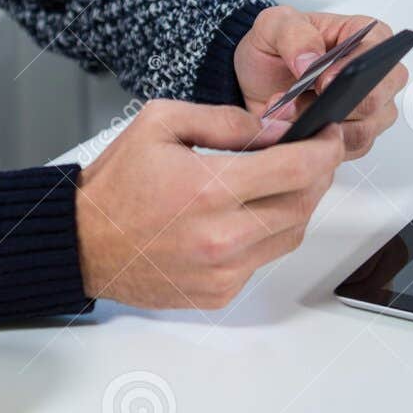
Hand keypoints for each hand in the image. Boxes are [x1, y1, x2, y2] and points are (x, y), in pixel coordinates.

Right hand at [75, 100, 344, 310]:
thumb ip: (225, 120)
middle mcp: (222, 236)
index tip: (329, 135)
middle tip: (311, 154)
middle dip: (317, 174)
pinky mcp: (220, 292)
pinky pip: (264, 260)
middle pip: (305, 204)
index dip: (325, 148)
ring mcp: (224, 270)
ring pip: (292, 235)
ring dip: (297, 204)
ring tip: (280, 181)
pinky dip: (267, 235)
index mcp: (209, 188)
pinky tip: (246, 215)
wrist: (83, 242)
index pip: (298, 169)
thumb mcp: (161, 123)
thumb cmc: (116, 185)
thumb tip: (275, 127)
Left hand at [234, 5, 406, 159]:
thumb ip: (294, 34)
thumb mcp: (273, 26)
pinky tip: (292, 131)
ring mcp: (370, 110)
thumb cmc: (275, 50)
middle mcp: (377, 75)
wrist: (257, 83)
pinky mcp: (355, 137)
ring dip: (318, 127)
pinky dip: (315, 144)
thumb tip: (311, 60)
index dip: (353, 69)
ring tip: (283, 115)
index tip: (324, 80)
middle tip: (293, 101)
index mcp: (366, 37)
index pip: (377, 52)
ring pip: (360, 130)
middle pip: (375, 98)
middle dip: (331, 105)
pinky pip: (345, 149)